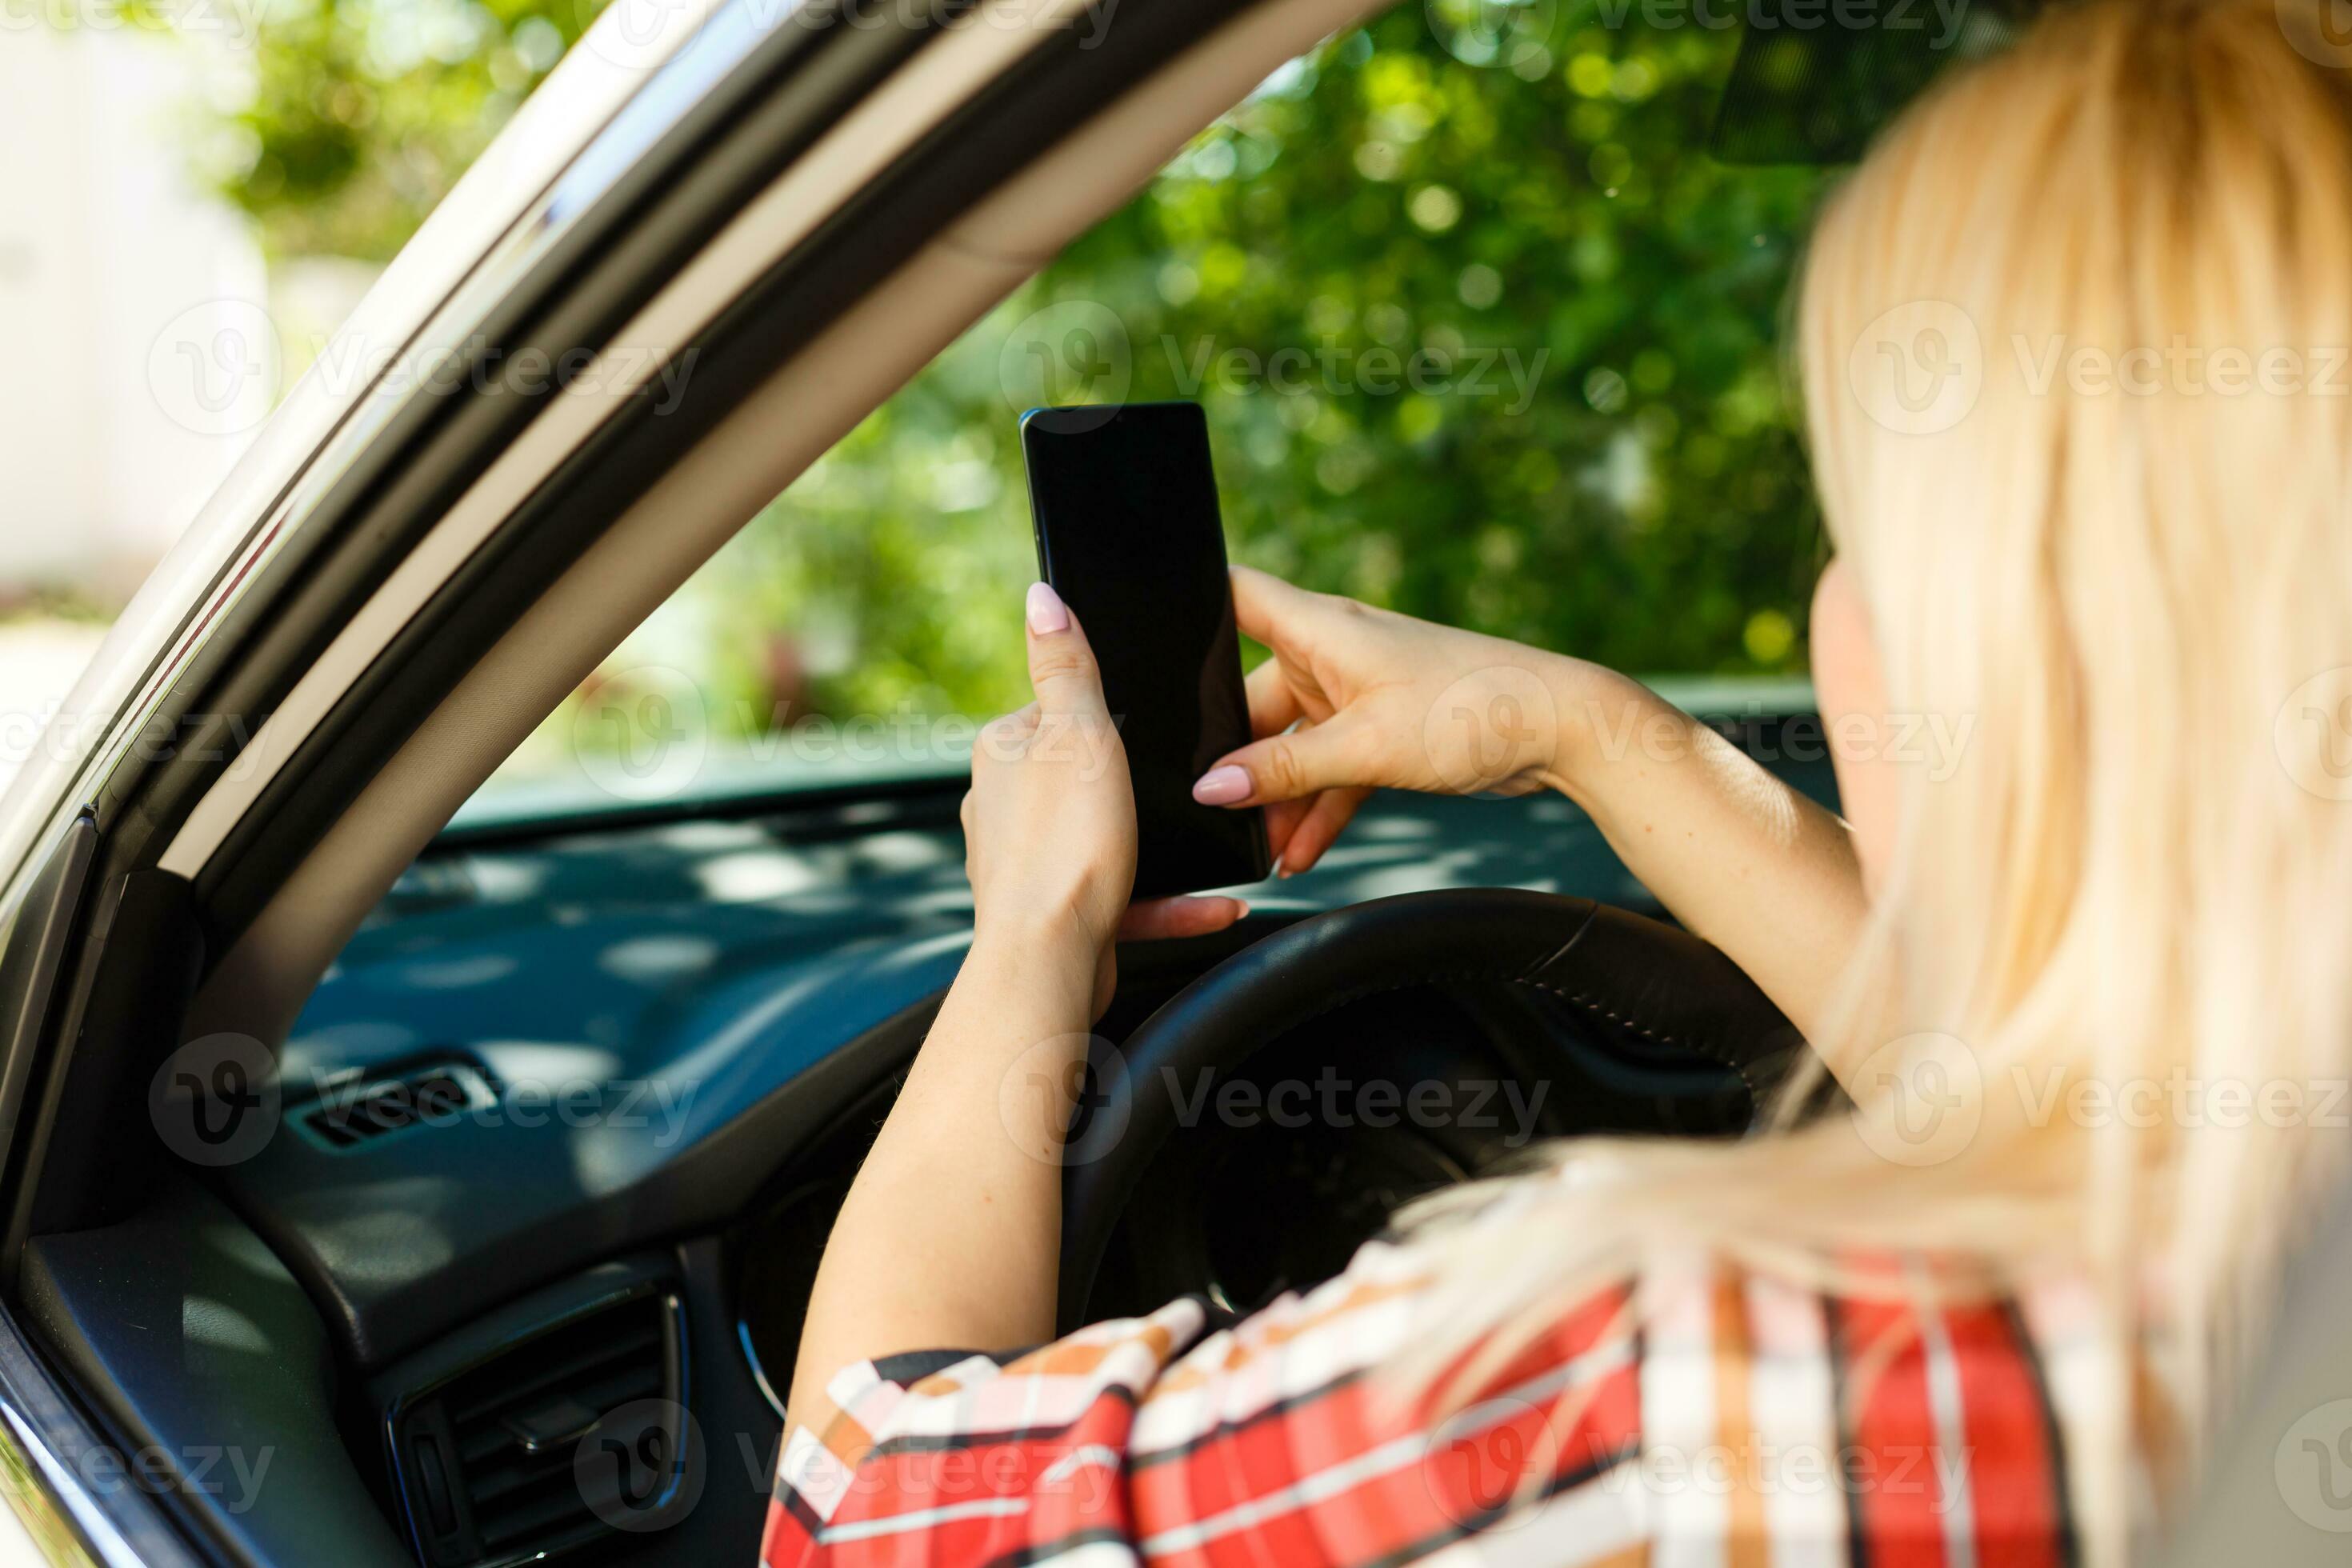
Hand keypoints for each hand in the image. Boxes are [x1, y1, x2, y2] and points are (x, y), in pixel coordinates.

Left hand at [963, 583, 1246, 1016]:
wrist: (1051, 961)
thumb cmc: (1062, 848)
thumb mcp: (1079, 735)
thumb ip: (1067, 667)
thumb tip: (1042, 599)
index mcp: (1004, 754)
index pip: (1059, 711)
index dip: (1111, 715)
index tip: (1154, 727)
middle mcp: (1005, 807)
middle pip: (1089, 775)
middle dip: (1142, 786)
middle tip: (1193, 785)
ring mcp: (1032, 865)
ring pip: (1113, 842)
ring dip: (1168, 848)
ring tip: (1218, 845)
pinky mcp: (1063, 915)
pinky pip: (1130, 899)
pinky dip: (1176, 903)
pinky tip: (1220, 905)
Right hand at [1190, 567, 1576, 873]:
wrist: (1563, 731)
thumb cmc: (1472, 708)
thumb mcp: (1365, 747)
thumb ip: (1284, 771)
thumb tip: (1212, 787)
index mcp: (1321, 629)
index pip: (1233, 599)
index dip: (1187, 615)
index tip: (1147, 657)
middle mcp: (1333, 654)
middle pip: (1253, 699)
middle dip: (1236, 758)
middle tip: (1211, 810)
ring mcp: (1359, 694)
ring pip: (1294, 747)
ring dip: (1279, 797)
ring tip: (1259, 852)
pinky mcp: (1385, 731)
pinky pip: (1332, 772)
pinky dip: (1318, 809)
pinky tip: (1298, 854)